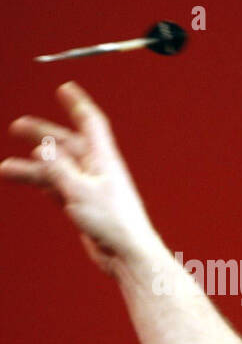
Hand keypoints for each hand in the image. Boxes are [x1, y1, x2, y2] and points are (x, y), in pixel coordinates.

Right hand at [2, 81, 160, 273]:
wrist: (127, 255)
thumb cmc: (113, 223)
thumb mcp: (80, 190)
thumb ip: (58, 168)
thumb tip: (43, 149)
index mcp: (103, 159)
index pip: (91, 123)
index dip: (77, 104)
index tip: (64, 88)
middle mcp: (98, 170)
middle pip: (67, 144)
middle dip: (43, 133)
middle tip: (17, 127)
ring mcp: (90, 188)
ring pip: (56, 169)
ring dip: (32, 167)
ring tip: (5, 169)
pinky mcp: (84, 205)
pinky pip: (57, 187)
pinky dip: (40, 183)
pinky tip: (22, 181)